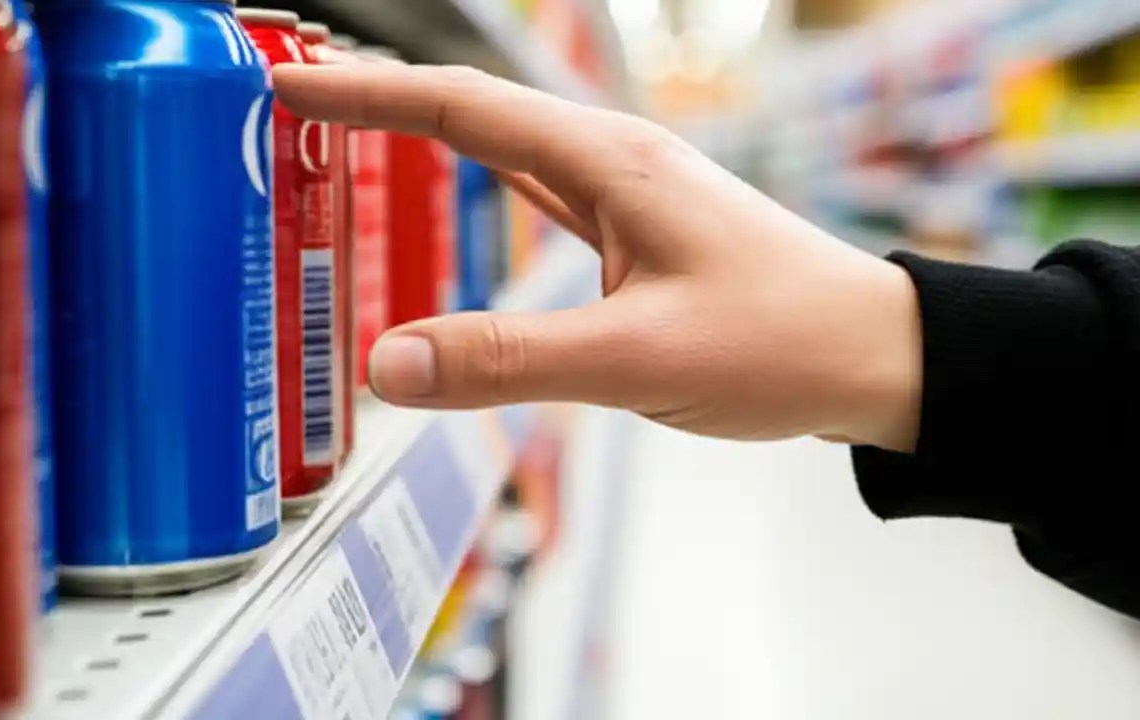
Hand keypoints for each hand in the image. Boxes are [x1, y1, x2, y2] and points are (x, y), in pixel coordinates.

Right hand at [272, 64, 923, 451]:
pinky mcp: (637, 239)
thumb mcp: (637, 357)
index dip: (365, 93)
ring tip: (353, 142)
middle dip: (380, 103)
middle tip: (295, 110)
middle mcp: (611, 164)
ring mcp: (626, 199)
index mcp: (607, 161)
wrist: (878, 357)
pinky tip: (466, 198)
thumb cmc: (781, 342)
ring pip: (505, 152)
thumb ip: (509, 360)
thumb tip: (385, 365)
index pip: (459, 106)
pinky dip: (480, 189)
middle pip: (473, 113)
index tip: (287, 86)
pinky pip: (538, 198)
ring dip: (427, 139)